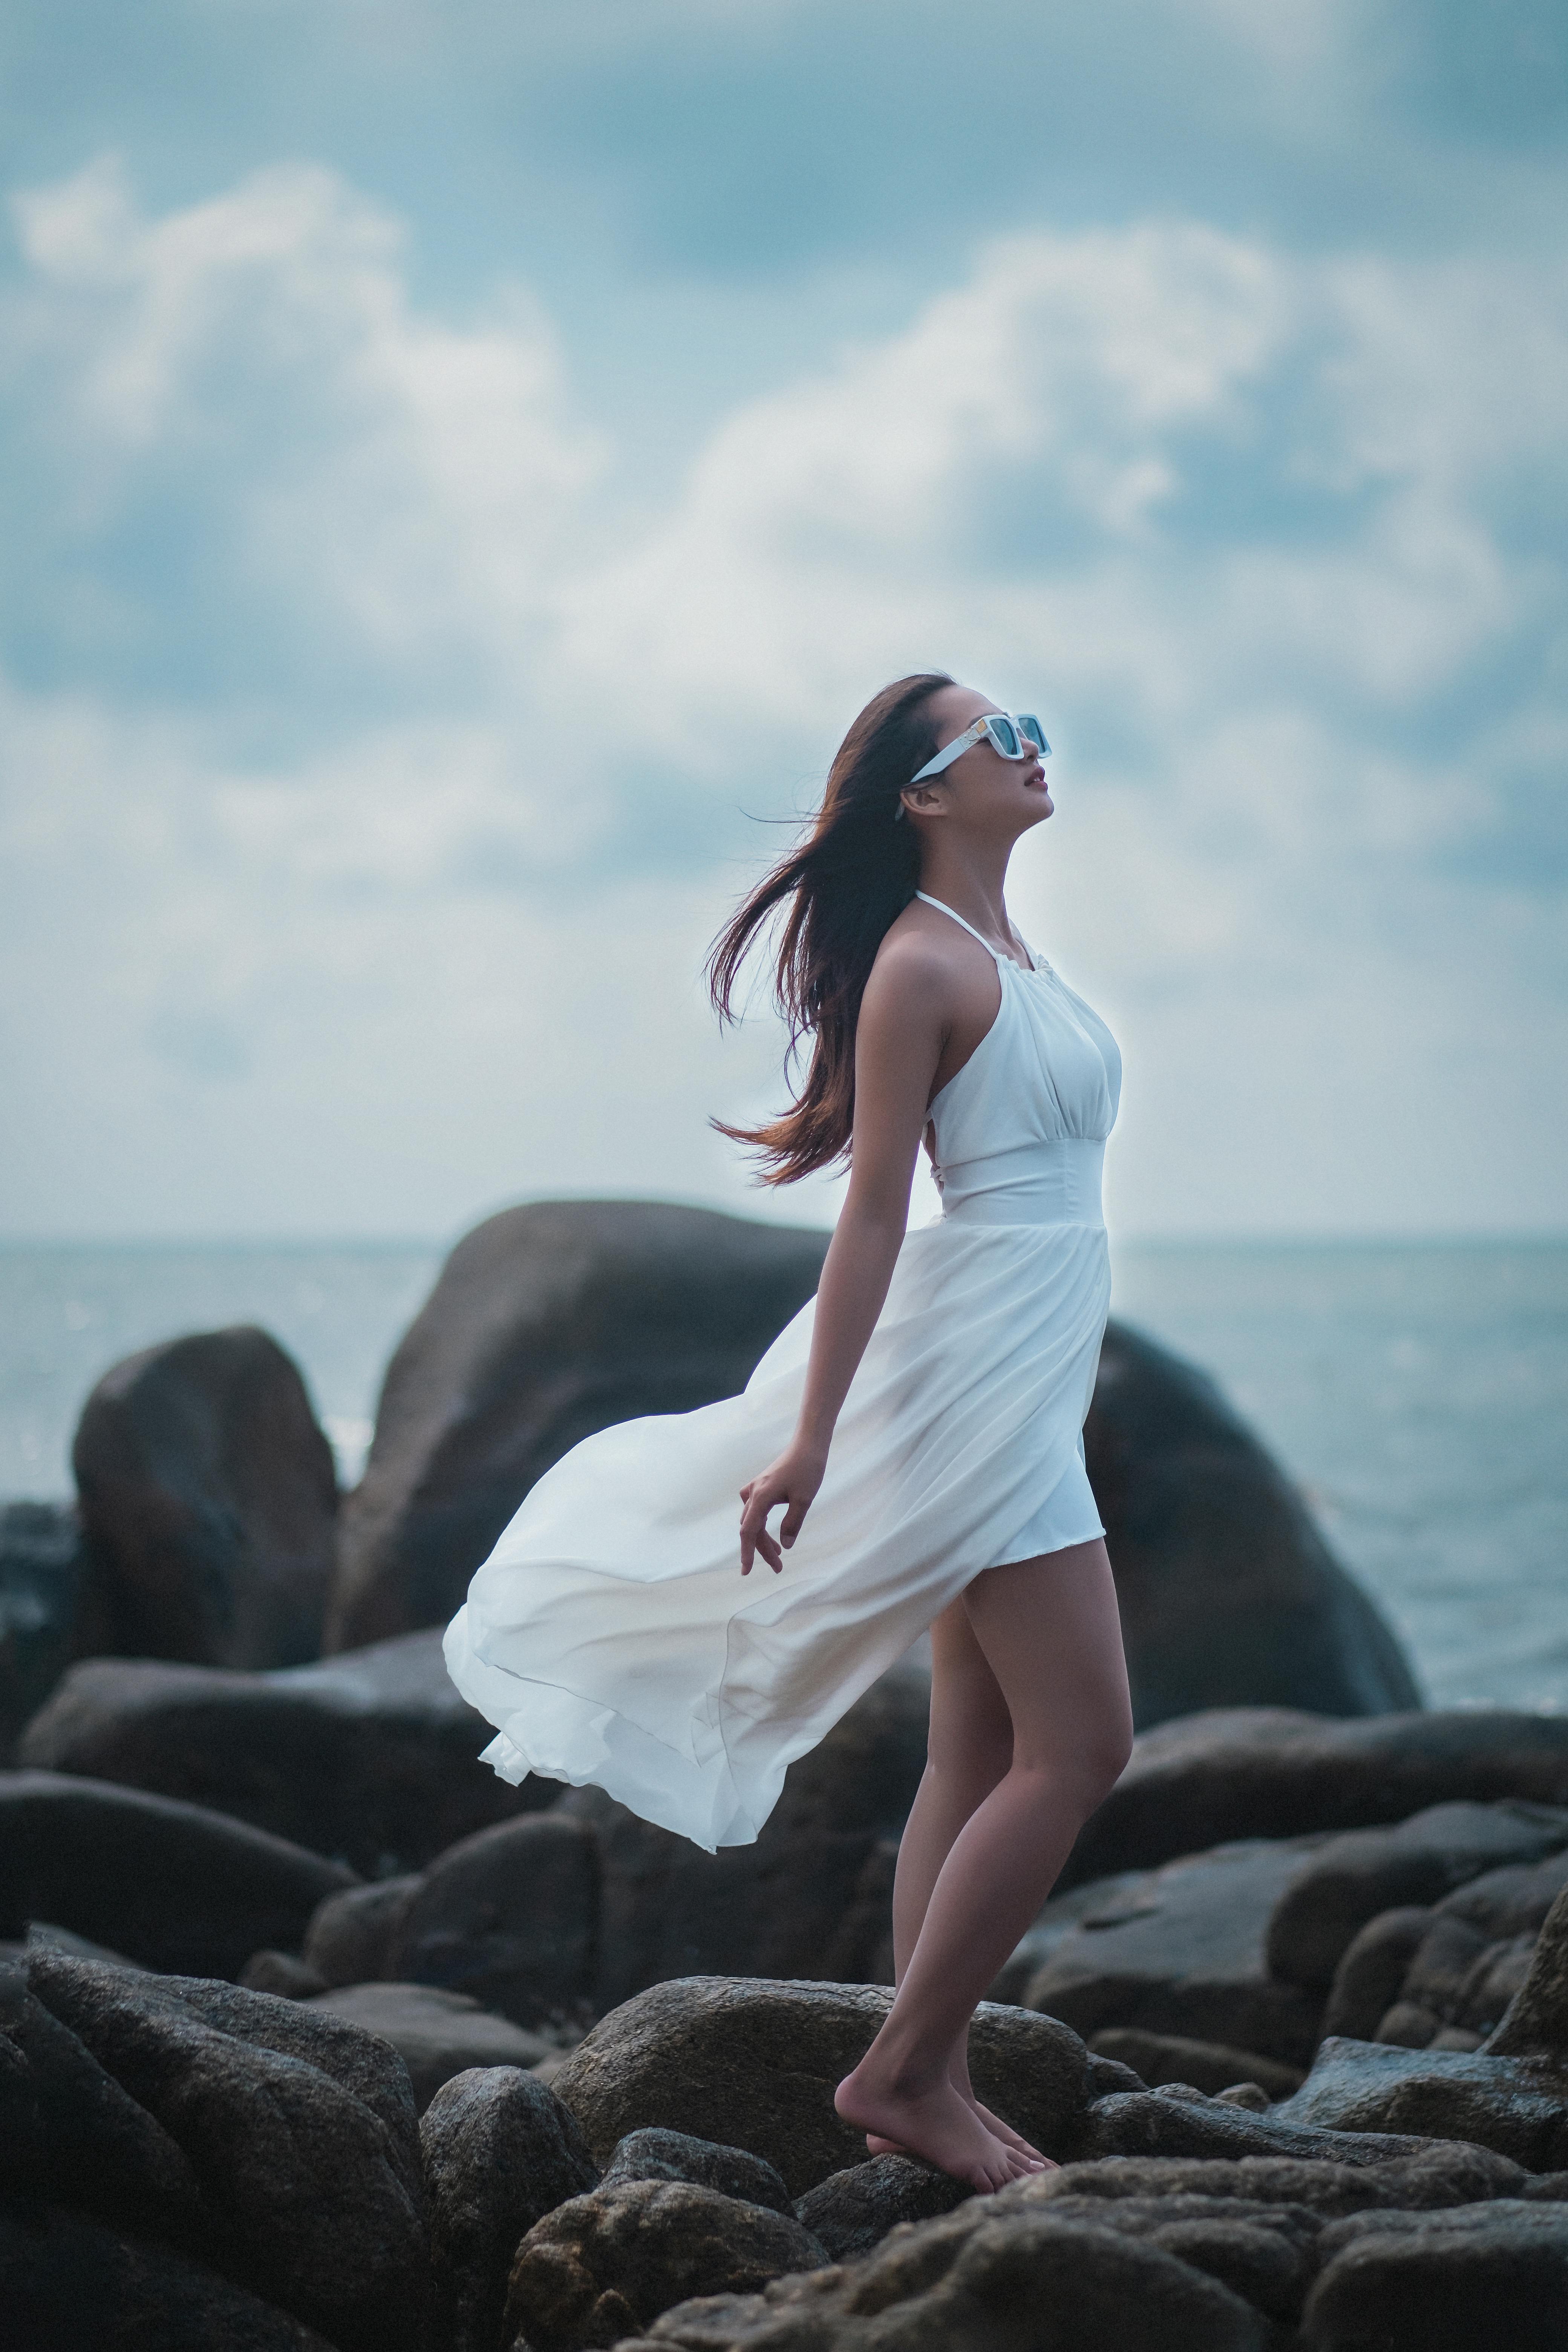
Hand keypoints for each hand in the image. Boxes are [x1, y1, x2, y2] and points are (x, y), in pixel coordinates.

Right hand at [739, 1442, 825, 1574]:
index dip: (747, 1553)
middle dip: (763, 1550)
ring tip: (779, 1554)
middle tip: (779, 1567)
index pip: (749, 1531)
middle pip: (752, 1528)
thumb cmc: (807, 1469)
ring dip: (764, 1539)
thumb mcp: (804, 1500)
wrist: (808, 1445)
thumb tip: (785, 1546)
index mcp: (761, 1496)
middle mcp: (754, 1492)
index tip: (746, 1571)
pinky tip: (772, 1532)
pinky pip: (756, 1511)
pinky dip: (763, 1525)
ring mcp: (756, 1488)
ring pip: (754, 1521)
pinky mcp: (762, 1486)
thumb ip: (792, 1524)